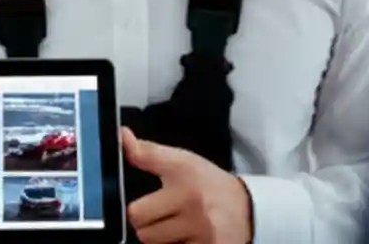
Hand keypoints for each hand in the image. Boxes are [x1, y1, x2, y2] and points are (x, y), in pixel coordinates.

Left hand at [122, 127, 252, 243]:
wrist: (247, 209)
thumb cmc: (207, 184)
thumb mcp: (183, 162)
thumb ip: (148, 152)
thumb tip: (121, 135)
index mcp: (184, 171)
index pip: (145, 160)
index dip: (129, 169)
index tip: (124, 178)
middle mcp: (192, 199)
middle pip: (137, 216)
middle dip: (141, 217)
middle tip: (156, 212)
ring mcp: (201, 229)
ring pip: (149, 239)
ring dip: (155, 235)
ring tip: (171, 225)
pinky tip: (184, 236)